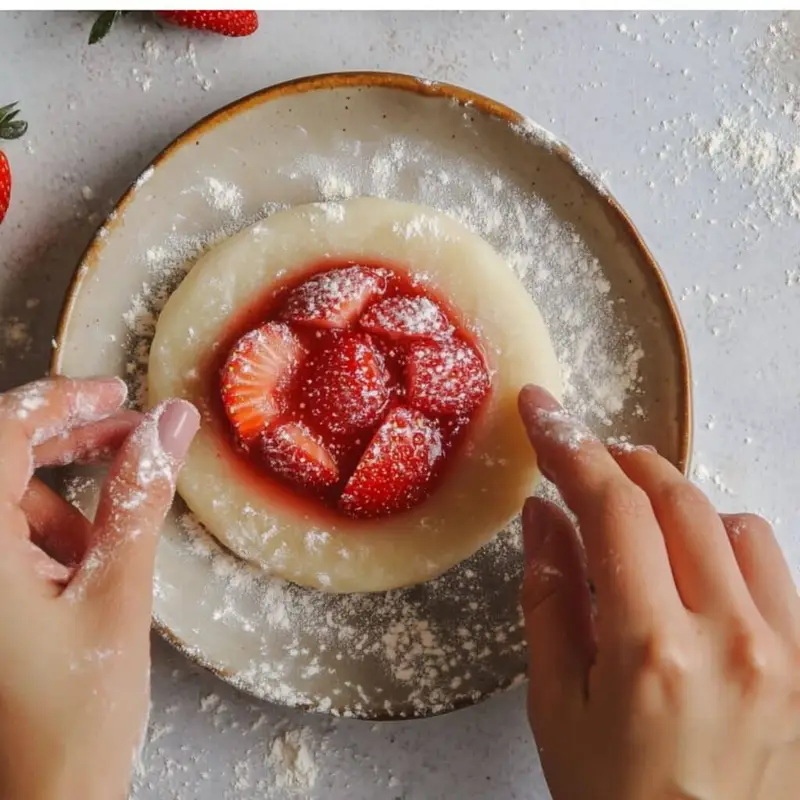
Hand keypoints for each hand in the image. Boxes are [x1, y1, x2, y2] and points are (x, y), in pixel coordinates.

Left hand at [0, 377, 198, 799]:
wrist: (44, 799)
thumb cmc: (77, 709)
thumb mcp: (118, 593)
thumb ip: (139, 499)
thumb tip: (169, 423)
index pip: (4, 434)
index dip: (62, 401)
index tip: (118, 392)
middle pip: (1, 459)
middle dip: (67, 441)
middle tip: (130, 431)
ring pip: (7, 502)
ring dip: (61, 503)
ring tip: (107, 546)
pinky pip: (6, 540)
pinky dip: (45, 538)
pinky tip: (80, 572)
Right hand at [518, 385, 799, 799]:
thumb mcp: (557, 704)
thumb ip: (550, 595)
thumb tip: (542, 514)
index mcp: (652, 648)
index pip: (611, 508)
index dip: (570, 447)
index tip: (543, 413)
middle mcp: (733, 637)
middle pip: (676, 496)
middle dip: (620, 462)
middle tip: (581, 461)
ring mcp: (784, 649)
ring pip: (731, 519)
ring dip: (674, 503)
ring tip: (633, 525)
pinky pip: (771, 563)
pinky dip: (722, 541)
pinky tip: (690, 568)